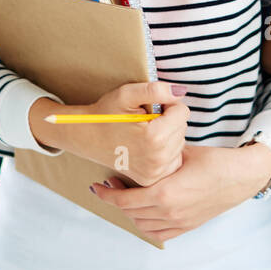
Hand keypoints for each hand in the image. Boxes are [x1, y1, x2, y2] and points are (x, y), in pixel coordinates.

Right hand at [29, 82, 189, 186]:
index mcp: (154, 137)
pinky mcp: (151, 179)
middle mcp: (158, 159)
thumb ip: (156, 90)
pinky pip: (173, 159)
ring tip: (145, 133)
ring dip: (168, 135)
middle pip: (182, 128)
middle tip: (145, 120)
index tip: (150, 108)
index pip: (182, 112)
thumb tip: (181, 92)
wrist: (87, 137)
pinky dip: (165, 151)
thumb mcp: (127, 94)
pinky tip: (148, 146)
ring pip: (180, 144)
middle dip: (168, 120)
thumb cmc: (106, 114)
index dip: (167, 105)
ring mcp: (155, 172)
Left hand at [87, 142, 270, 241]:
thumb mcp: (181, 153)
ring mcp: (178, 222)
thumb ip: (158, 155)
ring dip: (130, 212)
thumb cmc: (213, 161)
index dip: (107, 194)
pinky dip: (146, 225)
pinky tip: (144, 212)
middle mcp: (169, 212)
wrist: (241, 177)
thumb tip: (137, 146)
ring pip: (141, 224)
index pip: (125, 200)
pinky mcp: (187, 226)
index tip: (99, 185)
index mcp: (164, 193)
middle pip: (130, 212)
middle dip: (115, 200)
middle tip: (108, 186)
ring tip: (126, 197)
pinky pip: (158, 234)